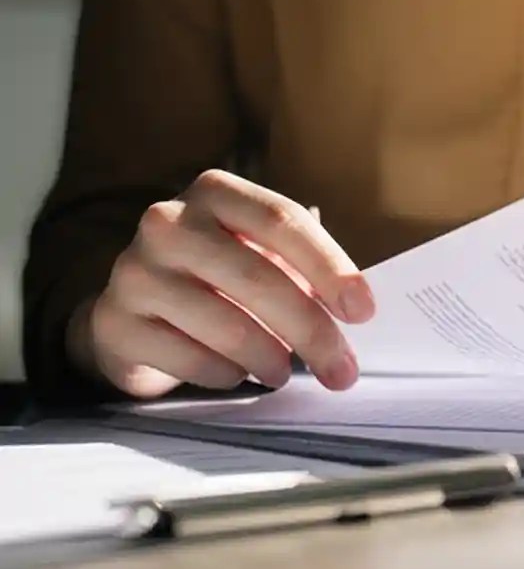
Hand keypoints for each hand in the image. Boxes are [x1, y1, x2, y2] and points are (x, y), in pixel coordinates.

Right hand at [68, 169, 375, 397]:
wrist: (134, 313)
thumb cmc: (218, 281)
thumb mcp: (261, 257)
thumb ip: (306, 272)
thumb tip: (357, 307)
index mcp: (216, 193)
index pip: (283, 220)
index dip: (330, 267)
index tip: (363, 312)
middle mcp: (169, 222)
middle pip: (259, 275)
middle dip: (311, 331)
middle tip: (342, 370)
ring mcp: (135, 270)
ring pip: (225, 323)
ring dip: (270, 358)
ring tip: (284, 372)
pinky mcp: (115, 321)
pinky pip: (189, 357)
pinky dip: (226, 374)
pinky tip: (236, 374)